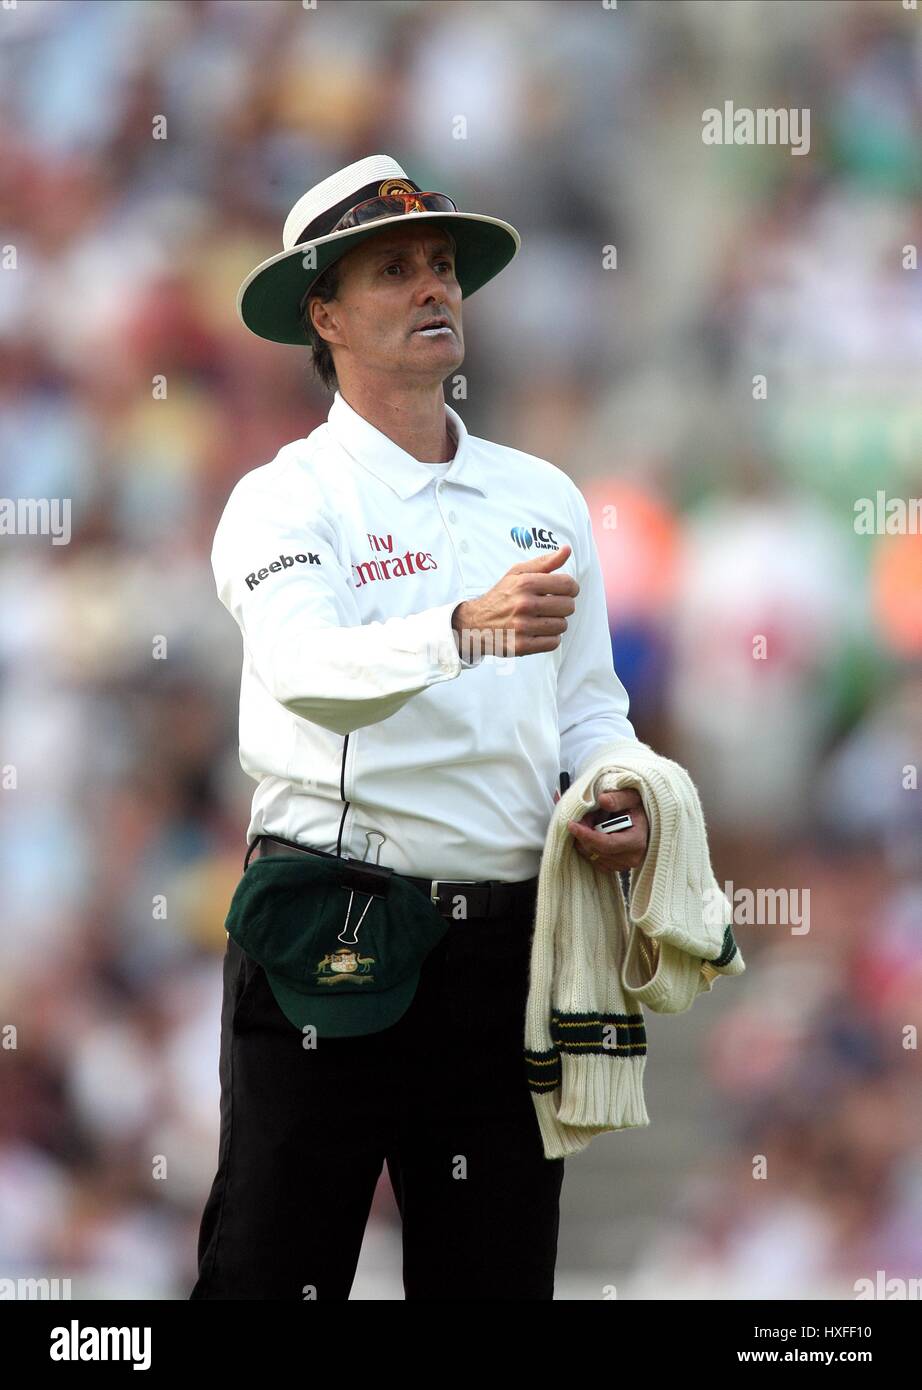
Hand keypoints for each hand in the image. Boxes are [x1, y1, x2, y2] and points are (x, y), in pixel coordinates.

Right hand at [451, 544, 578, 658]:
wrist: (476, 623)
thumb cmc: (500, 596)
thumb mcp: (517, 574)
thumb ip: (544, 562)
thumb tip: (566, 550)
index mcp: (525, 583)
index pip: (567, 585)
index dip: (572, 588)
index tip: (566, 591)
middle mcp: (524, 604)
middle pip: (568, 606)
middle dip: (563, 605)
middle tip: (551, 606)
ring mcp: (522, 627)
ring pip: (562, 625)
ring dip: (556, 623)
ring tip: (542, 619)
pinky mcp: (522, 646)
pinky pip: (554, 643)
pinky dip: (550, 638)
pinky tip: (539, 632)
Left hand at [566, 789, 648, 873]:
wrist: (644, 820)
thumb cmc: (637, 808)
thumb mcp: (631, 797)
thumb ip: (618, 798)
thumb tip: (603, 800)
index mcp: (636, 841)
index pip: (606, 843)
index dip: (587, 835)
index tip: (572, 825)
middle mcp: (631, 858)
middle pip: (597, 850)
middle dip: (583, 834)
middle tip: (581, 818)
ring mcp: (623, 865)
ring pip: (593, 856)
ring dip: (584, 840)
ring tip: (589, 823)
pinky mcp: (615, 867)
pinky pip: (594, 860)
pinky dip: (587, 847)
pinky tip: (591, 834)